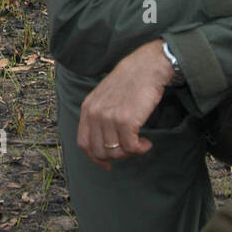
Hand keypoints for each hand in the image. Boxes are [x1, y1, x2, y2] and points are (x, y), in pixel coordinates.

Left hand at [77, 41, 171, 169]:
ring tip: (141, 144)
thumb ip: (100, 116)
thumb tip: (105, 143)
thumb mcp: (105, 96)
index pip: (84, 143)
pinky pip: (131, 147)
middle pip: (99, 151)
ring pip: (116, 152)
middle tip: (130, 149)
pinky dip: (141, 149)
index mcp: (88, 109)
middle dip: (116, 157)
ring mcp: (109, 117)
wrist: (146, 67)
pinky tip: (147, 143)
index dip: (95, 158)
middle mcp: (95, 114)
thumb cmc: (130, 82)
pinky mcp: (126, 120)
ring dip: (131, 152)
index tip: (107, 164)